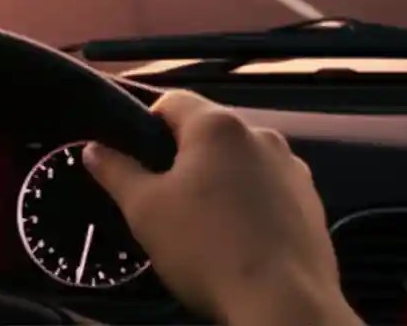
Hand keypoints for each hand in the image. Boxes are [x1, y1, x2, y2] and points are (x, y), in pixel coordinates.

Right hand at [84, 90, 360, 325]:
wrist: (282, 303)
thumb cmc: (205, 247)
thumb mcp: (145, 210)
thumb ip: (116, 172)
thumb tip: (94, 148)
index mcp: (217, 126)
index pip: (172, 101)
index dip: (146, 123)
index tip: (135, 160)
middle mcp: (261, 134)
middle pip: (210, 132)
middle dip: (185, 156)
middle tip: (164, 198)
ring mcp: (293, 168)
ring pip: (242, 161)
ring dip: (222, 179)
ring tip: (205, 222)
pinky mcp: (312, 202)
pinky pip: (270, 189)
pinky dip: (252, 202)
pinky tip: (241, 238)